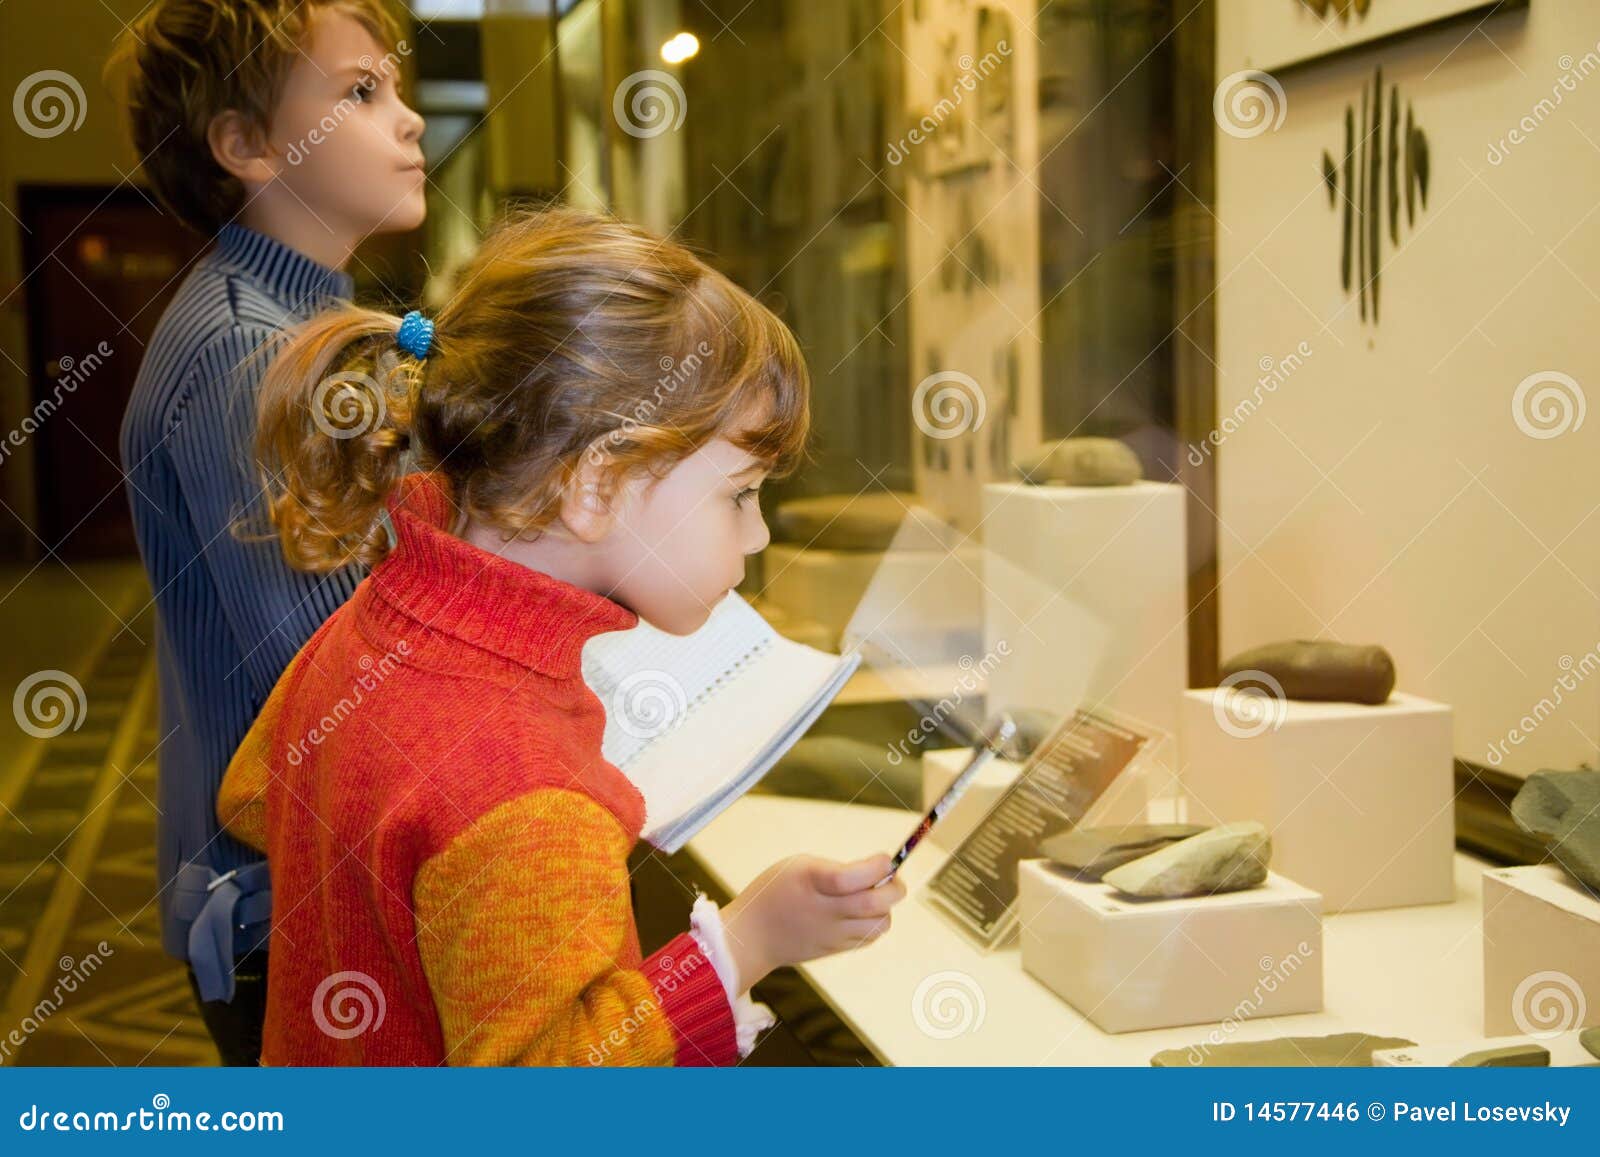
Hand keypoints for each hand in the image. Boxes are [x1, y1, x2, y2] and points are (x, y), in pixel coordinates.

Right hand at [719, 854, 906, 989]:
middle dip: (894, 888)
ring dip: (886, 908)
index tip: (884, 858)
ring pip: (879, 924)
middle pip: (874, 904)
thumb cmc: (775, 892)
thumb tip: (876, 873)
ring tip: (875, 896)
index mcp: (812, 882)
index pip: (852, 878)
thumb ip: (836, 869)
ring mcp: (832, 934)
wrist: (752, 936)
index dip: (878, 867)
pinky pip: (869, 937)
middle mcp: (824, 910)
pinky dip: (875, 923)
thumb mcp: (798, 866)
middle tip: (891, 878)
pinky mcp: (835, 949)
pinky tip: (863, 913)